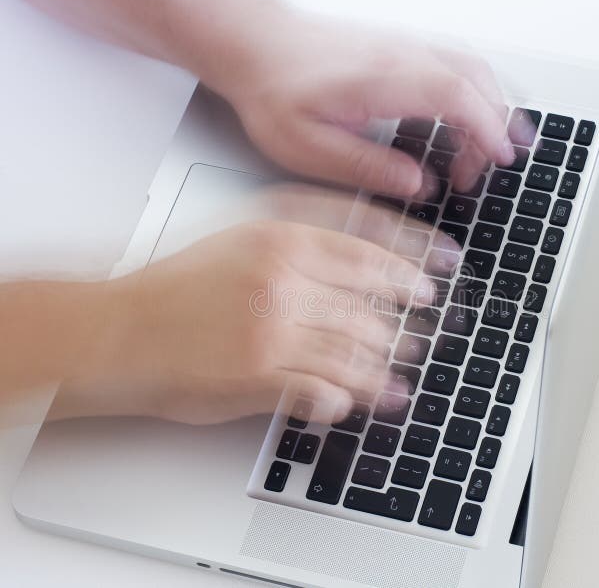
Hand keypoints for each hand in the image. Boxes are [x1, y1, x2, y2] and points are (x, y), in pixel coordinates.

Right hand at [57, 215, 456, 424]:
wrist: (119, 330)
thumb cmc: (176, 283)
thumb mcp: (239, 234)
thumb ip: (301, 229)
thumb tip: (363, 245)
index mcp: (281, 236)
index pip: (370, 244)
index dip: (416, 256)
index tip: (446, 266)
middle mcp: (283, 276)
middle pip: (373, 300)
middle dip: (407, 319)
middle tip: (425, 329)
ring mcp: (273, 327)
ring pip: (357, 348)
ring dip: (383, 367)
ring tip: (398, 378)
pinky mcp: (259, 375)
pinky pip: (325, 390)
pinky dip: (347, 398)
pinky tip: (356, 402)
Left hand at [199, 2, 517, 197]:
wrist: (255, 45)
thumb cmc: (274, 92)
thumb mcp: (306, 146)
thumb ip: (365, 167)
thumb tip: (418, 184)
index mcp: (379, 79)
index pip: (455, 93)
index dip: (487, 127)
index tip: (500, 159)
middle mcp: (400, 54)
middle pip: (475, 79)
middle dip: (494, 127)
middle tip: (481, 172)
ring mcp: (404, 45)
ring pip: (471, 67)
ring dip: (490, 108)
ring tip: (490, 150)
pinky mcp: (401, 47)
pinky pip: (456, 62)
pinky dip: (475, 93)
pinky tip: (471, 117)